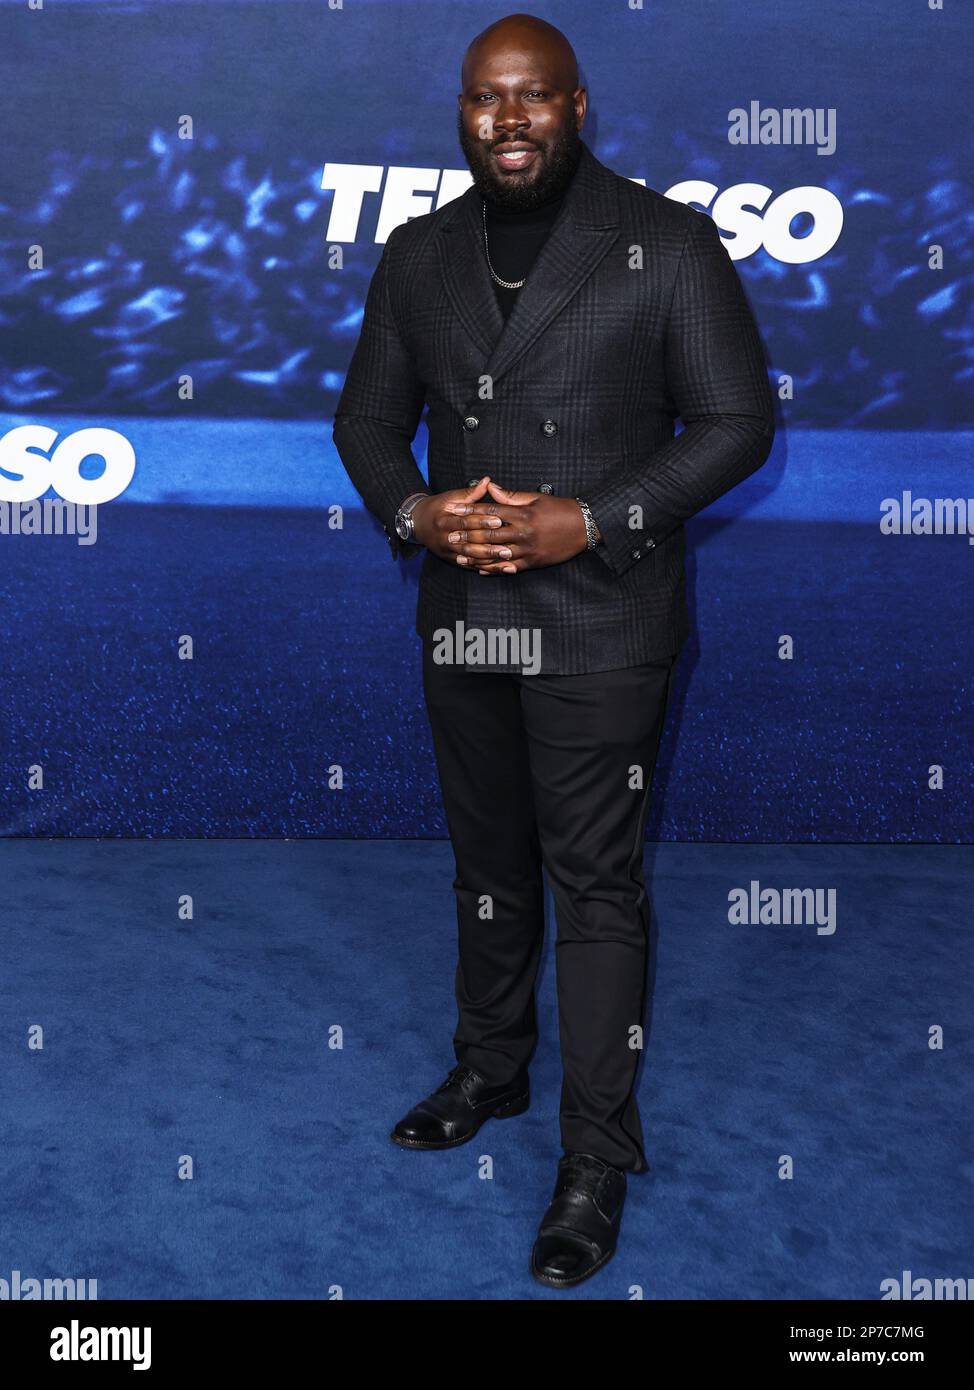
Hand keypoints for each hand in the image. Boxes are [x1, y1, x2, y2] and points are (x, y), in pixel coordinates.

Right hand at [410, 476, 504, 560]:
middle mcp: (445, 539)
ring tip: (507, 558)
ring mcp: (448, 552)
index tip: (499, 520)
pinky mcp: (451, 560)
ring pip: (470, 558)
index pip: (465, 522)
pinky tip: (498, 568)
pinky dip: (484, 567)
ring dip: (489, 559)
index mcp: (444, 521)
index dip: (482, 521)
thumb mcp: (449, 497)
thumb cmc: (436, 508)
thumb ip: (470, 492)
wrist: (417, 524)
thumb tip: (487, 481)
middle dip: (489, 546)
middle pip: (469, 543)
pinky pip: (469, 566)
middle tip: (508, 546)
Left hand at [445, 480, 588, 573]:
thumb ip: (511, 496)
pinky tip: (481, 570)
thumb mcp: (536, 498)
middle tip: (450, 535)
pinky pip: (510, 568)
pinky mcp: (533, 562)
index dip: (471, 510)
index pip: (491, 512)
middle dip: (467, 535)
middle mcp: (523, 533)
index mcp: (522, 514)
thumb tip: (490, 487)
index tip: (455, 509)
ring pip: (496, 554)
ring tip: (460, 557)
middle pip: (489, 534)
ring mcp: (527, 549)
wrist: (584, 527)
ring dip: (476, 556)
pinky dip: (494, 570)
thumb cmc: (560, 509)